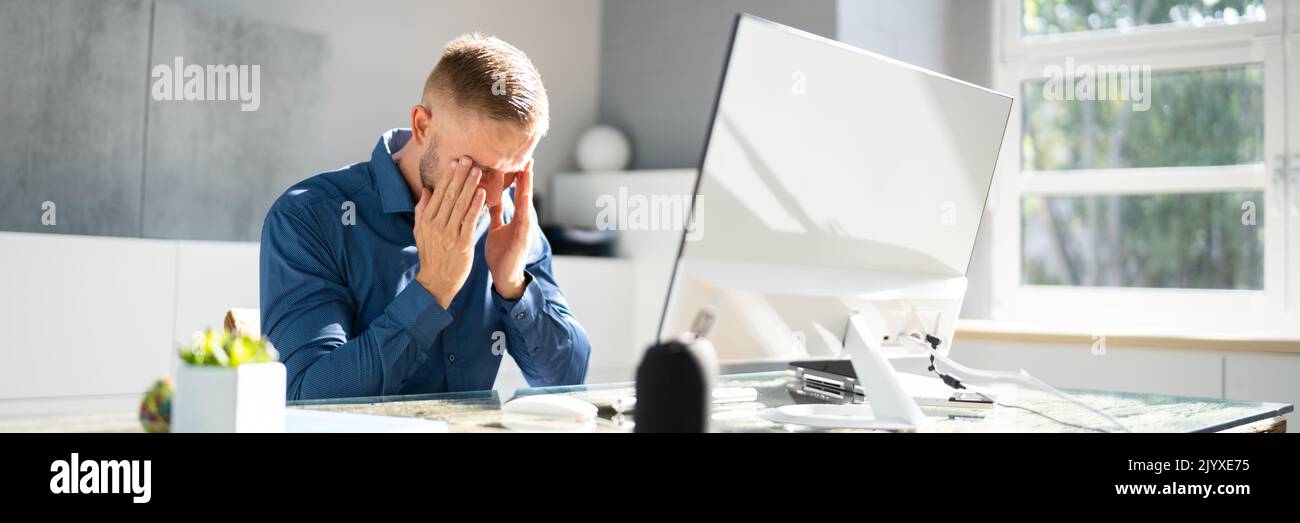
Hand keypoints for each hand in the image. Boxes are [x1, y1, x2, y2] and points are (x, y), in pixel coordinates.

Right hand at [414, 156, 486, 308]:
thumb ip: (422, 210)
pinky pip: (469, 220)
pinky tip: (482, 193)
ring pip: (460, 205)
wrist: (437, 281)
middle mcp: (435, 225)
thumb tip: (426, 190)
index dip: (448, 177)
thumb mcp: (420, 232)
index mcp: (425, 220)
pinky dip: (476, 205)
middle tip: (469, 159)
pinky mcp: (462, 244)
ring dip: (470, 186)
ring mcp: (448, 234)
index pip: (439, 194)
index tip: (455, 162)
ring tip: (478, 171)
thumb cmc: (431, 255)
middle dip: (460, 176)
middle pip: (449, 195)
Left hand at [485, 159, 534, 299]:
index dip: (517, 176)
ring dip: (528, 187)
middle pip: (525, 193)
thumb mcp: (496, 228)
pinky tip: (525, 197)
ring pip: (527, 204)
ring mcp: (526, 230)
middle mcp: (524, 221)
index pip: (517, 192)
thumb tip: (489, 196)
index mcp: (516, 217)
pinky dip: (526, 208)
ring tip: (527, 170)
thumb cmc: (502, 253)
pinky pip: (525, 221)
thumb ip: (496, 213)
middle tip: (527, 155)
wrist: (505, 277)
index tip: (516, 158)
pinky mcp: (524, 240)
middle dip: (526, 175)